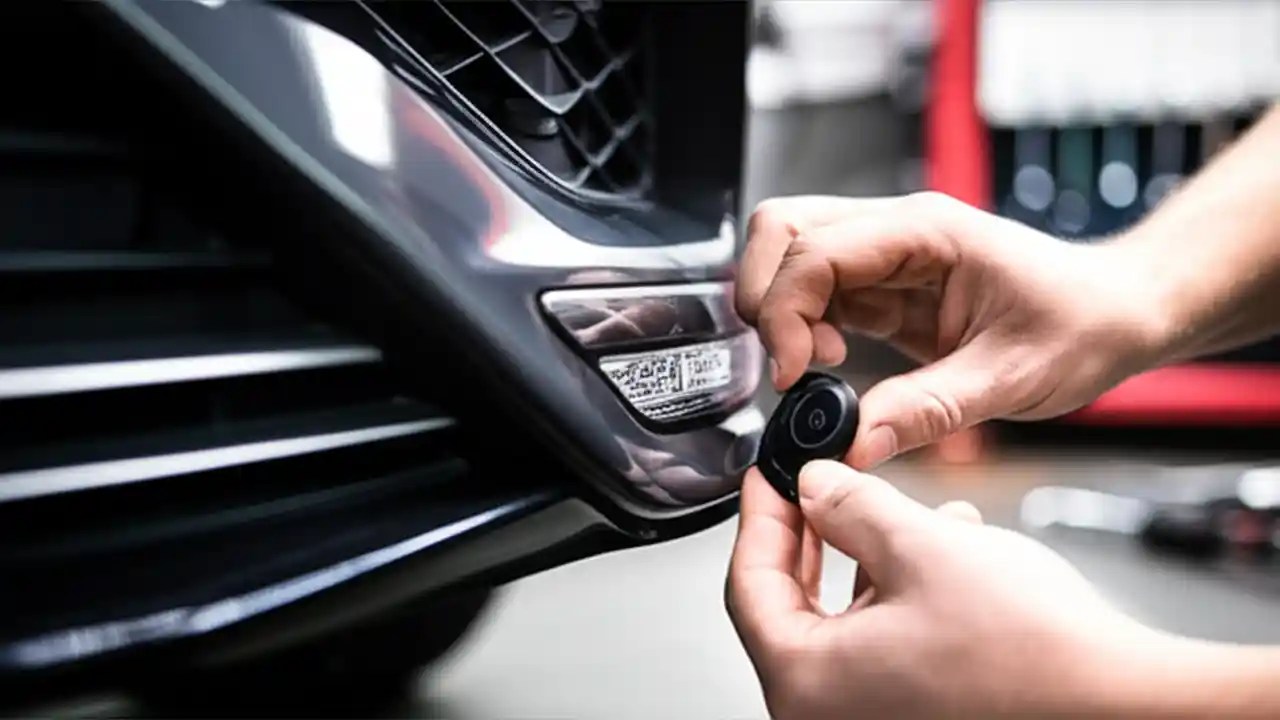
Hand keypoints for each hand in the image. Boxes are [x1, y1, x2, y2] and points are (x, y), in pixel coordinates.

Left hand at [725, 462, 1172, 719]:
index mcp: (807, 685)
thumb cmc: (1034, 656)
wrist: (1127, 709)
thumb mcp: (921, 548)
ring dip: (868, 560)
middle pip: (792, 607)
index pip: (749, 586)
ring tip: (902, 513)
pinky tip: (943, 557)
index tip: (768, 477)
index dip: (759, 517)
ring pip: (846, 625)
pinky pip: (885, 652)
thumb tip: (813, 487)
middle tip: (819, 486)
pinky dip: (902, 598)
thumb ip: (849, 508)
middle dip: (816, 535)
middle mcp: (829, 717)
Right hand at [736, 193, 1165, 467]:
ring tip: (815, 367)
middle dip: (765, 297)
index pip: (812, 250)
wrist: (1117, 315)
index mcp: (925, 232)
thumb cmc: (1083, 324)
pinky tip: (831, 365)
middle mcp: (895, 231)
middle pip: (780, 229)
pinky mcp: (883, 288)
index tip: (795, 376)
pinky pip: (815, 294)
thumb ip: (927, 409)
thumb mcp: (1012, 378)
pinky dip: (801, 329)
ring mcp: (885, 256)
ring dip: (780, 313)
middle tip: (793, 364)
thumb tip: (855, 443)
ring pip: (788, 256)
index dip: (786, 313)